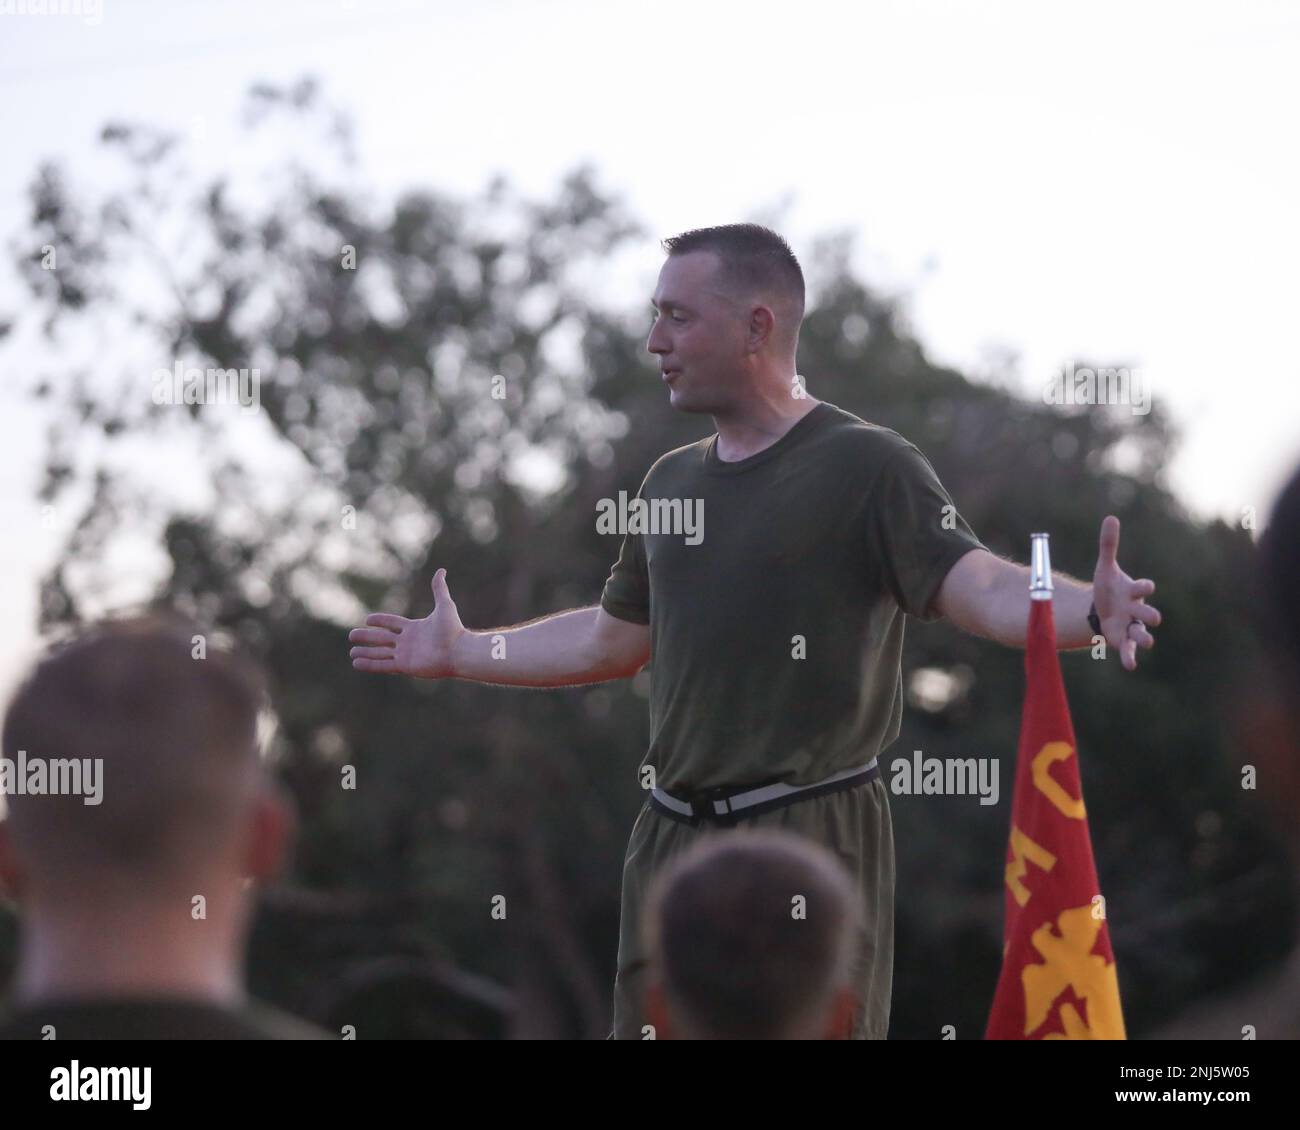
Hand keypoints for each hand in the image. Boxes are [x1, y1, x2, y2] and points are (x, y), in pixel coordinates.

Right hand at [348, 568, 465, 677]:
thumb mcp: (444, 605)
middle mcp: (408, 642)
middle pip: (382, 639)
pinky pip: (383, 665)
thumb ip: (439, 589)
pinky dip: (369, 664)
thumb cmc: (453, 629)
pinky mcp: (405, 666)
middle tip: (351, 635)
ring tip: (351, 652)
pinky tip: (356, 663)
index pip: (392, 623)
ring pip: (380, 653)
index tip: (367, 620)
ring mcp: (406, 655)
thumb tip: (441, 570)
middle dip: (367, 637)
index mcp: (415, 628)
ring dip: (366, 652)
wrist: (459, 651)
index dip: (380, 621)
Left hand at [1092, 515, 1161, 671]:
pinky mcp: (1122, 640)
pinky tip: (1131, 666)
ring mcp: (1131, 626)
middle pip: (1148, 614)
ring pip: (1142, 634)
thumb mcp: (1105, 567)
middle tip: (1153, 618)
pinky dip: (1130, 658)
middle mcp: (1136, 610)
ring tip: (1147, 642)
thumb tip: (1111, 517)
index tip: (1145, 586)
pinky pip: (1129, 651)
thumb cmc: (1108, 587)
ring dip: (1145, 639)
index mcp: (1133, 591)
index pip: (1143, 588)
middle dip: (1151, 616)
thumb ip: (1108, 545)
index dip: (1144, 586)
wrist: (1100, 608)